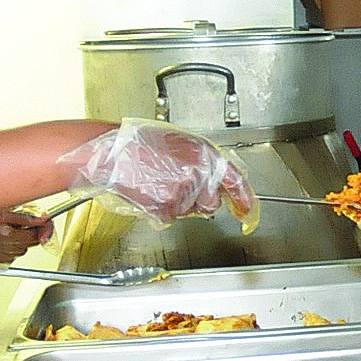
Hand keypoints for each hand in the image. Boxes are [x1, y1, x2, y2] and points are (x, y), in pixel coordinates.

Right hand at [0, 208, 51, 262]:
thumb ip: (20, 211)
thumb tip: (39, 217)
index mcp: (2, 221)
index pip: (33, 224)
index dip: (44, 225)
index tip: (46, 222)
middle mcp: (0, 237)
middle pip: (30, 240)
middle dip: (35, 233)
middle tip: (34, 226)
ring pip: (22, 251)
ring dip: (24, 242)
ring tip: (18, 232)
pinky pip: (10, 258)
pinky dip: (13, 252)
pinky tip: (9, 244)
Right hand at [61, 119, 257, 228]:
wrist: (112, 152)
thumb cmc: (140, 144)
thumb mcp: (181, 143)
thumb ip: (203, 162)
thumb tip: (217, 182)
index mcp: (206, 153)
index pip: (236, 181)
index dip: (245, 201)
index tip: (248, 213)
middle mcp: (199, 172)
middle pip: (210, 204)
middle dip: (197, 202)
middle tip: (173, 185)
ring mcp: (183, 191)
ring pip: (187, 212)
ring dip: (175, 204)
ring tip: (156, 182)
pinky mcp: (166, 206)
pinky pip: (168, 217)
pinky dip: (158, 210)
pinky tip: (147, 191)